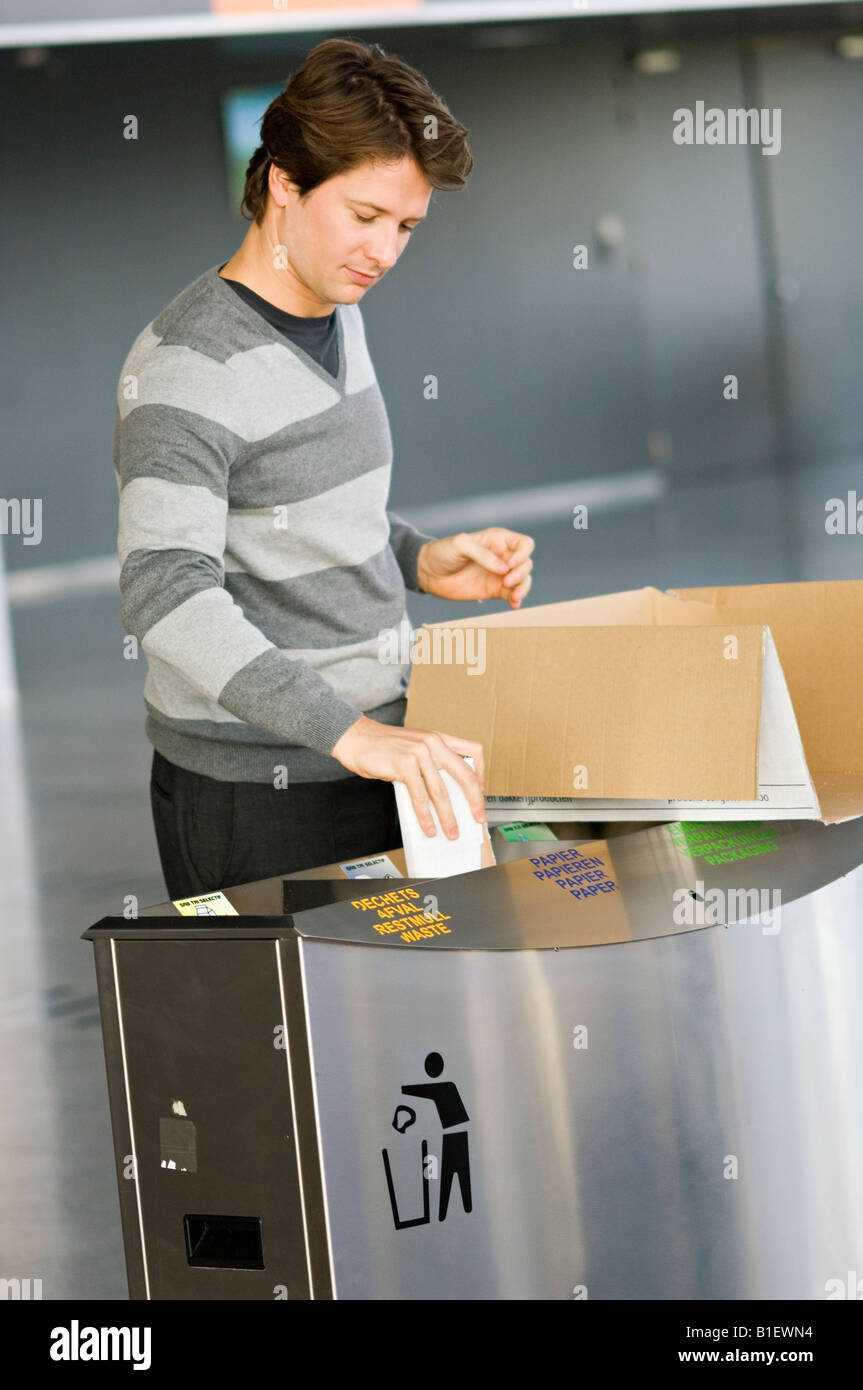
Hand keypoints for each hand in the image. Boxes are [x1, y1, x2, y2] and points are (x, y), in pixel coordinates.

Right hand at [331, 716, 485, 838]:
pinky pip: (419, 795)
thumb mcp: (415, 748)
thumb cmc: (385, 747)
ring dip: (448, 816)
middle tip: (477, 818)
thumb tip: (446, 797)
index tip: (481, 792)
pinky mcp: (404, 764)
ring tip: (451, 832)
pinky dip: (425, 815)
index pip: (474, 751)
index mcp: (439, 738)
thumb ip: (432, 765)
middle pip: (465, 774)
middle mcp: (433, 742)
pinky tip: (428, 827)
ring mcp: (419, 752)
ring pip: (441, 790)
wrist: (356, 738)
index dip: (482, 773)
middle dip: (475, 800)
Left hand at [417, 528, 534, 607]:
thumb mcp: (460, 545)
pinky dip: (517, 600)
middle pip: (526, 563)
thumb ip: (483, 554)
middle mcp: (503, 556)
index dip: (522, 554)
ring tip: (514, 597)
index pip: (524, 544)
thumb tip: (504, 568)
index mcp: (498, 540)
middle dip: (521, 573)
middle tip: (505, 580)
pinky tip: (514, 604)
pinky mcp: (495, 590)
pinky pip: (513, 595)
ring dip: (523, 588)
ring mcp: (500, 574)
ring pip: (524, 580)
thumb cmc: (442, 552)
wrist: (428, 572)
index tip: (510, 564)